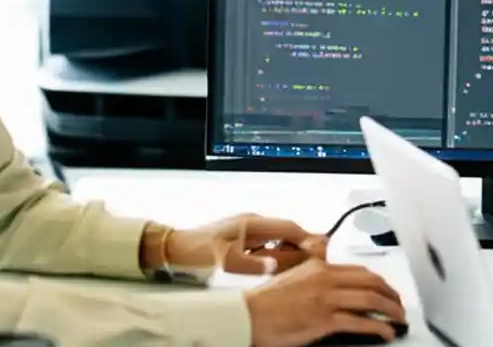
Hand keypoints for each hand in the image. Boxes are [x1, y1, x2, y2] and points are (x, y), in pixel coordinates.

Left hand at [163, 213, 328, 274]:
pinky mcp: (241, 241)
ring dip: (290, 252)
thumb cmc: (195, 252)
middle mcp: (252, 224)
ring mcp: (246, 232)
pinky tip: (279, 267)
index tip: (320, 250)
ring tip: (304, 265)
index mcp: (251, 224)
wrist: (171, 250)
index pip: (289, 228)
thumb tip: (275, 267)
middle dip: (303, 245)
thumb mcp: (225, 261)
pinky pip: (266, 246)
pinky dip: (277, 255)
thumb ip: (253, 264)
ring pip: (277, 240)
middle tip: (319, 259)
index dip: (307, 238)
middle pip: (286, 233)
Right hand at [245, 259, 405, 346]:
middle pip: (371, 281)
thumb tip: (331, 277)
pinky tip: (386, 332)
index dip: (379, 281)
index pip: (359, 270)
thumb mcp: (293, 276)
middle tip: (397, 304)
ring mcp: (327, 298)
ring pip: (371, 299)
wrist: (248, 315)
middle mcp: (326, 278)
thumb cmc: (266, 302)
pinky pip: (361, 321)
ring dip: (390, 310)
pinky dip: (379, 327)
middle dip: (390, 293)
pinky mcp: (325, 319)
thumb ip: (314, 274)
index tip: (386, 290)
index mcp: (319, 267)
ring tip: (398, 318)